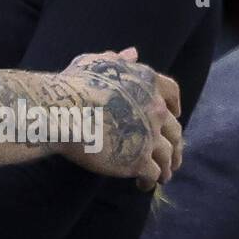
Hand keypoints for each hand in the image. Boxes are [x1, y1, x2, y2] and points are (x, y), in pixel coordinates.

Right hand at [57, 47, 182, 190]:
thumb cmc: (72, 85)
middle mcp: (155, 109)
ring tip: (162, 177)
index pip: (172, 92)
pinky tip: (142, 185)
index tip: (175, 114)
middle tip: (172, 157)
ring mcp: (149, 135)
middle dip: (176, 145)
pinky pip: (152, 174)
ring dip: (167, 167)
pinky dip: (150, 181)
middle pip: (176, 130)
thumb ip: (117, 60)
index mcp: (146, 82)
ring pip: (168, 156)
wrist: (61, 111)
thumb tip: (132, 53)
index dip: (175, 105)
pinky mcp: (138, 159)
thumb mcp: (94, 63)